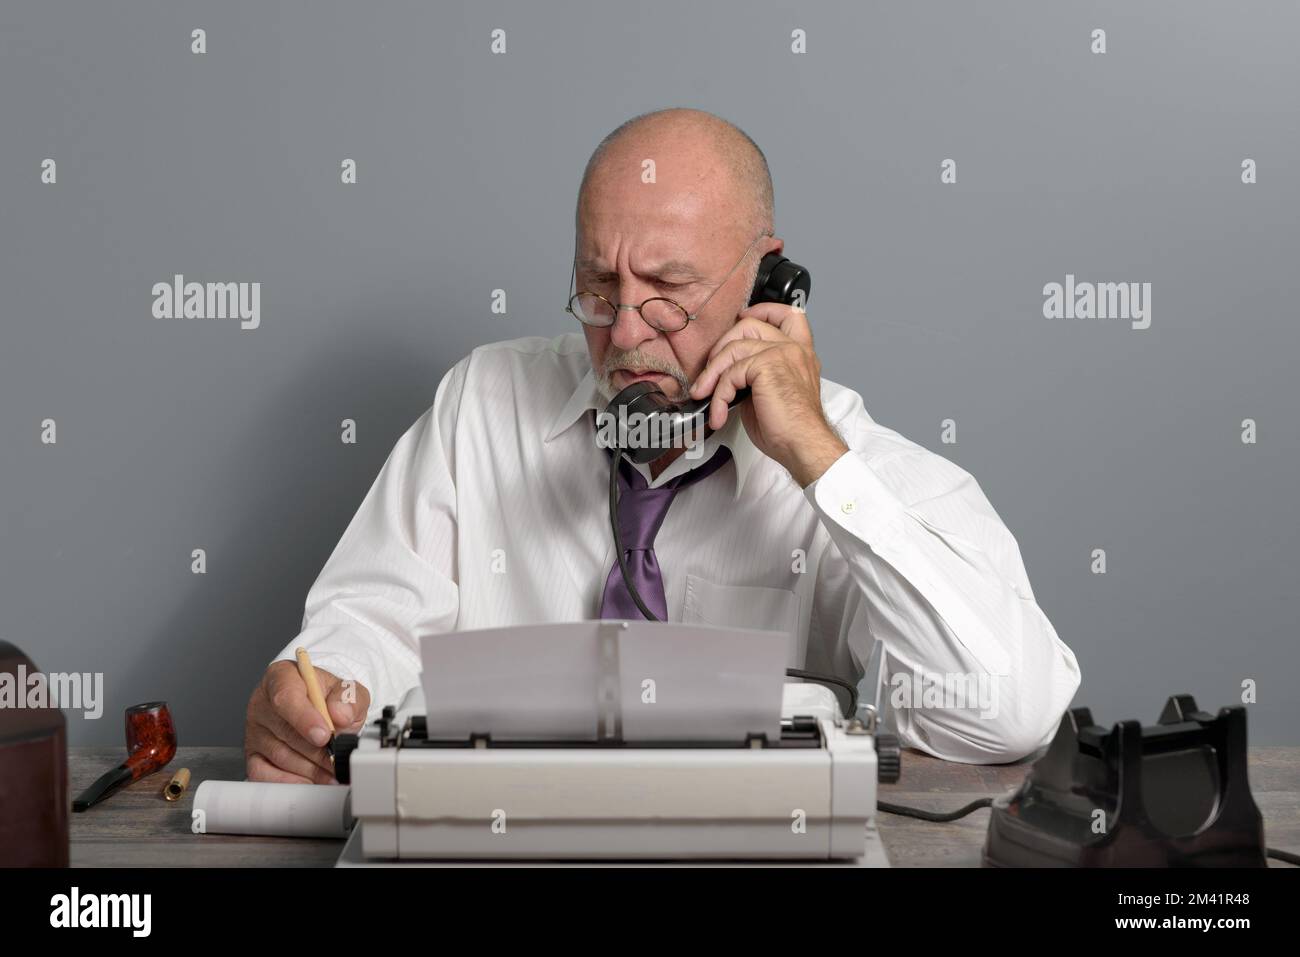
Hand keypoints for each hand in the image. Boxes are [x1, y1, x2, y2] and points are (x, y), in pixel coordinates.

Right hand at [244, 660, 369, 783]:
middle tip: (339, 759)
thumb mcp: (346, 690)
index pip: (285, 697)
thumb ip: (349, 698)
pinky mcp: (252, 754)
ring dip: (310, 769)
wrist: (320, 706)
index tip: (325, 735)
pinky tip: (311, 781)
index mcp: (282, 677)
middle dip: (317, 751)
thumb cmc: (327, 697)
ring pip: (280, 756)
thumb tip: (341, 715)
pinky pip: (264, 775)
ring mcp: (254, 730)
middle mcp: (262, 702)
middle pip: (285, 732)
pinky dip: (290, 782)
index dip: (305, 719)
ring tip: (332, 771)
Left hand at [688, 302, 848, 486]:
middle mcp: (794, 349)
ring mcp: (782, 354)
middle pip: (749, 325)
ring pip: (733, 348)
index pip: (788, 314)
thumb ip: (754, 376)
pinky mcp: (767, 365)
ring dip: (712, 375)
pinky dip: (718, 395)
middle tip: (710, 374)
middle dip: (722, 346)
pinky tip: (719, 414)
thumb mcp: (770, 394)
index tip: (741, 320)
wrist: (802, 446)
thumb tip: (726, 377)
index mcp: (799, 354)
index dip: (762, 311)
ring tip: (705, 396)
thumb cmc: (790, 430)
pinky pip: (730, 373)